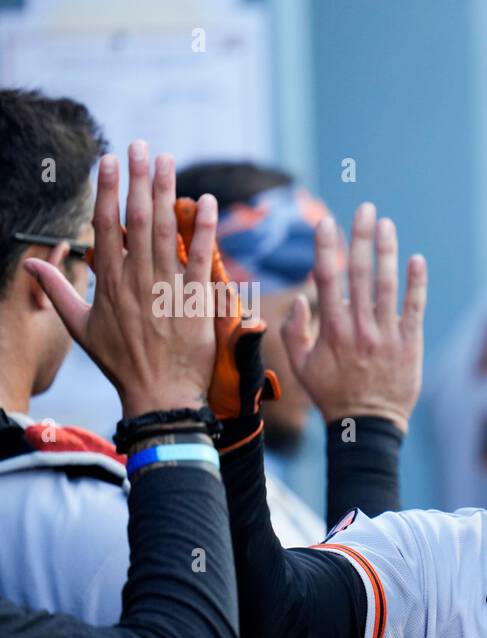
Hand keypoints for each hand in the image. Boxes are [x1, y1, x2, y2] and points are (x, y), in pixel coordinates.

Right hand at [23, 141, 217, 418]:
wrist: (160, 393)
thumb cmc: (120, 362)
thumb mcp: (80, 327)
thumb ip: (57, 291)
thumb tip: (29, 264)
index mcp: (109, 283)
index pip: (106, 226)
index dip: (108, 190)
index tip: (110, 161)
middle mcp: (137, 280)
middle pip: (137, 220)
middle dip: (139, 179)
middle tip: (142, 146)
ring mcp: (167, 289)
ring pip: (166, 231)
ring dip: (167, 193)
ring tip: (168, 160)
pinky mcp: (195, 301)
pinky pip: (200, 258)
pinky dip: (205, 228)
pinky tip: (207, 201)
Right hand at [283, 203, 425, 430]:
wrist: (367, 426)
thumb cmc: (332, 395)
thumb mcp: (301, 367)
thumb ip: (294, 332)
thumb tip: (300, 299)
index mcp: (331, 329)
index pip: (327, 279)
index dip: (326, 248)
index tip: (326, 222)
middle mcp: (359, 327)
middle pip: (360, 273)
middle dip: (361, 237)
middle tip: (364, 209)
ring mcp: (386, 334)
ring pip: (387, 285)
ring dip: (387, 251)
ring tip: (386, 224)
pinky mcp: (409, 343)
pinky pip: (414, 308)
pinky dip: (416, 283)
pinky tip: (416, 260)